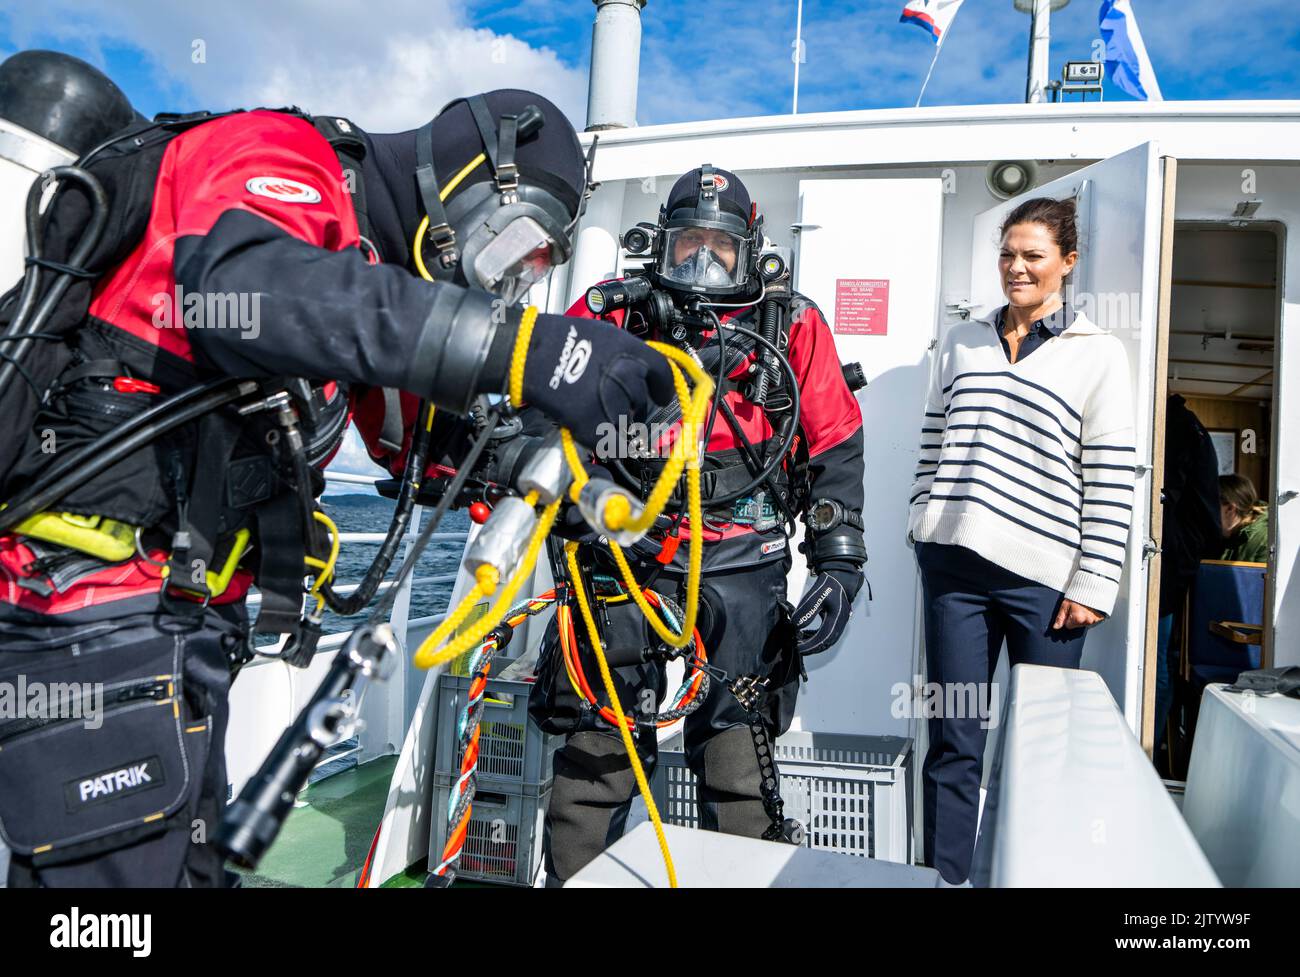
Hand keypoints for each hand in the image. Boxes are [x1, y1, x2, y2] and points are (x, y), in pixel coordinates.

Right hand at [519, 314, 673, 447]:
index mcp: (632, 352)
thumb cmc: (559, 340)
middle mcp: (627, 377)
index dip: (662, 388)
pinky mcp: (594, 424)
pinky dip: (605, 442)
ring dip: (616, 423)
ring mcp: (612, 403)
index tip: (659, 395)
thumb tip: (638, 372)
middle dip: (632, 406)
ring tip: (597, 413)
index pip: (663, 374)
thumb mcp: (605, 336)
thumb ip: (627, 356)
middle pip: (642, 403)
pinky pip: (611, 444)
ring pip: (627, 423)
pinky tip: (595, 433)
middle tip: (614, 403)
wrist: (528, 352)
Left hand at [792, 571, 856, 655]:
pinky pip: (828, 635)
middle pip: (826, 642)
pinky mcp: (837, 623)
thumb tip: (796, 626)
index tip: (798, 648)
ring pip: (828, 640)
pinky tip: (806, 636)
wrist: (840, 580)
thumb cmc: (828, 586)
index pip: (823, 637)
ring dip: (815, 644)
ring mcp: (840, 624)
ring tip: (800, 643)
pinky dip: (817, 638)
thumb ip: (806, 611)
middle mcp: (840, 623)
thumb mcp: (815, 596)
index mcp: (837, 617)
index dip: (811, 645)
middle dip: (812, 648)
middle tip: (798, 649)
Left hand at [1053, 598, 1103, 629]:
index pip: (1068, 626)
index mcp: (1077, 619)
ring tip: (1083, 608)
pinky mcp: (1100, 619)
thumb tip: (1056, 626)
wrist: (1093, 589)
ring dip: (1083, 618)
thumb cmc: (1079, 595)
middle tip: (1077, 609)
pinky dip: (1090, 617)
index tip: (1069, 612)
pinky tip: (1089, 610)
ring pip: (1084, 623)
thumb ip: (1060, 617)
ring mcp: (1095, 621)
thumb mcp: (1066, 604)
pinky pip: (1093, 621)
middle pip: (1076, 625)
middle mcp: (1086, 621)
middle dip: (1075, 619)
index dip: (1067, 618)